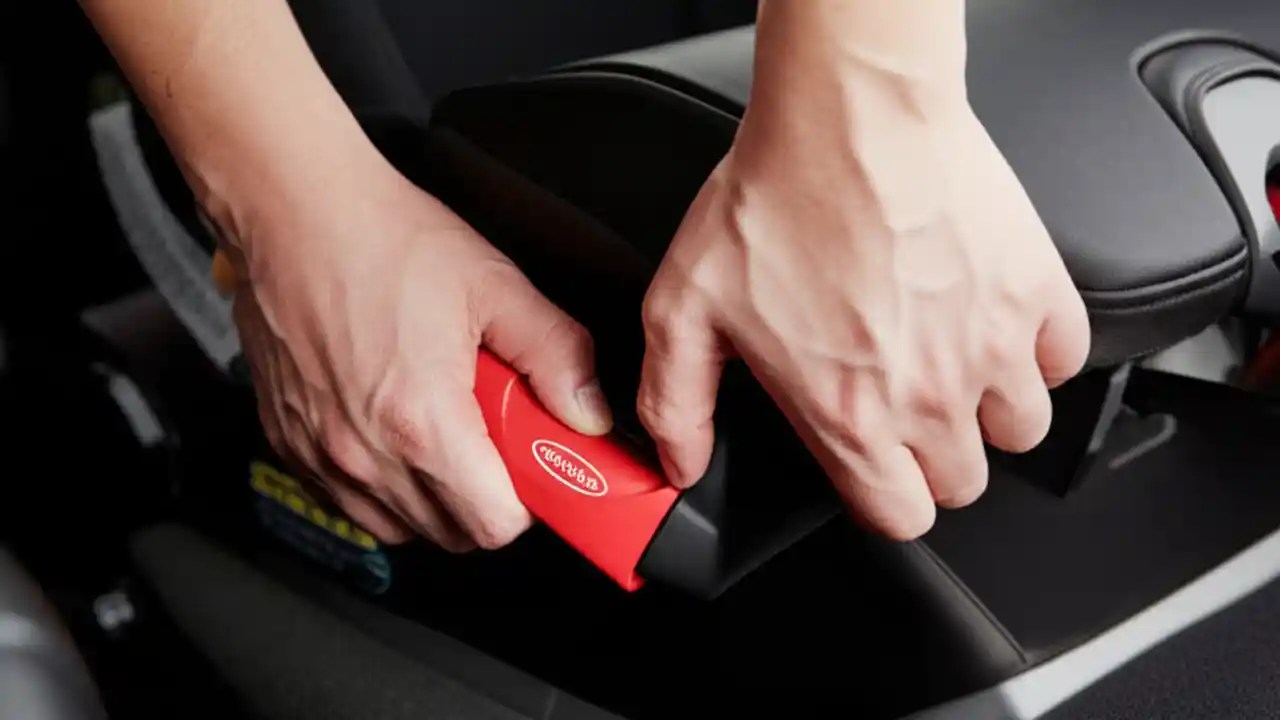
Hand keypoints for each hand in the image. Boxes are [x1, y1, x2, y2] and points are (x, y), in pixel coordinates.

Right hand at [219, 155, 612, 549]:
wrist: (291, 209)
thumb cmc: (383, 238)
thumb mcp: (494, 286)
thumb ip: (556, 356)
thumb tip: (591, 414)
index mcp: (420, 422)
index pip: (492, 525)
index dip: (526, 504)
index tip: (532, 467)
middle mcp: (363, 453)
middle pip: (450, 534)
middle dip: (486, 500)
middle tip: (496, 444)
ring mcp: (319, 454)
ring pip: (399, 527)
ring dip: (434, 499)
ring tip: (445, 433)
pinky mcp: (288, 443)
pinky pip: (348, 503)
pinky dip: (381, 487)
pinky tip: (395, 431)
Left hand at [637, 90, 1088, 539]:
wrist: (850, 115)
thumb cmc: (774, 200)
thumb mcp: (684, 307)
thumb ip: (676, 401)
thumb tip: (682, 462)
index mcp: (849, 416)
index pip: (898, 517)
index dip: (884, 497)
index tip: (874, 464)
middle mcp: (929, 398)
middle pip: (962, 484)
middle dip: (933, 457)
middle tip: (902, 401)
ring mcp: (993, 349)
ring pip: (1020, 432)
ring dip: (989, 409)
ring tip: (949, 359)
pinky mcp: (1036, 294)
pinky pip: (1064, 361)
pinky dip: (1035, 351)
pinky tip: (988, 318)